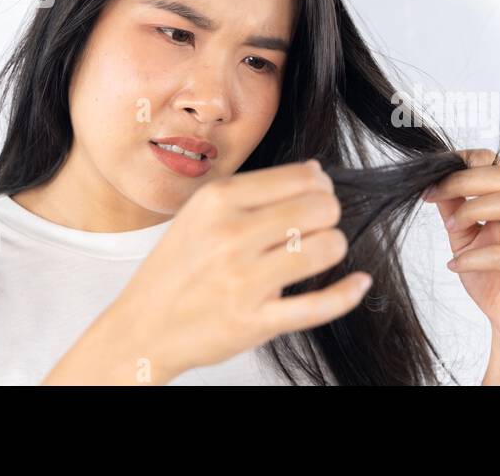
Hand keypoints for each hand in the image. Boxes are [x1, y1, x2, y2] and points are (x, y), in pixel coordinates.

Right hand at [43, 159, 371, 384]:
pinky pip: (321, 304)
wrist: (141, 328)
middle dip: (330, 215)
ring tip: (321, 252)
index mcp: (217, 202)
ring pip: (327, 248)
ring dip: (334, 248)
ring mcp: (244, 281)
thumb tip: (315, 172)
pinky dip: (348, 293)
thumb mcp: (200, 215)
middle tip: (320, 225)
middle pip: (321, 209)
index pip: (301, 177)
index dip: (321, 187)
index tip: (318, 197)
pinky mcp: (256, 321)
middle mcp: (230, 237)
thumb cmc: (176, 270)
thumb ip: (255, 191)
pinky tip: (358, 283)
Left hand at [422, 149, 499, 383]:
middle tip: (433, 194)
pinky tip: (456, 265)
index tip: (433, 174)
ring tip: (451, 227)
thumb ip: (456, 210)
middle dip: (463, 181)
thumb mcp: (467, 240)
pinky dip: (475, 257)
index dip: (465, 162)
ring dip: (473, 210)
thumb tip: (435, 180)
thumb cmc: (497, 282)